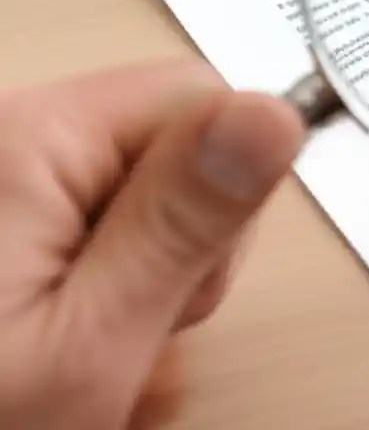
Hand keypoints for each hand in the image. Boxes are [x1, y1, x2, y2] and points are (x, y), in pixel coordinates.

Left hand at [0, 61, 303, 428]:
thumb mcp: (91, 342)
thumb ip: (185, 223)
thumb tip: (273, 115)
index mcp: (29, 140)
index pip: (201, 94)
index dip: (222, 187)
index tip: (181, 269)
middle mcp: (8, 129)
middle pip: (178, 135)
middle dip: (188, 230)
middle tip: (133, 316)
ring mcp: (4, 166)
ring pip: (153, 176)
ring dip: (155, 255)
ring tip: (98, 327)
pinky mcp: (8, 199)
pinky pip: (107, 203)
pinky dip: (115, 263)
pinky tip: (77, 315)